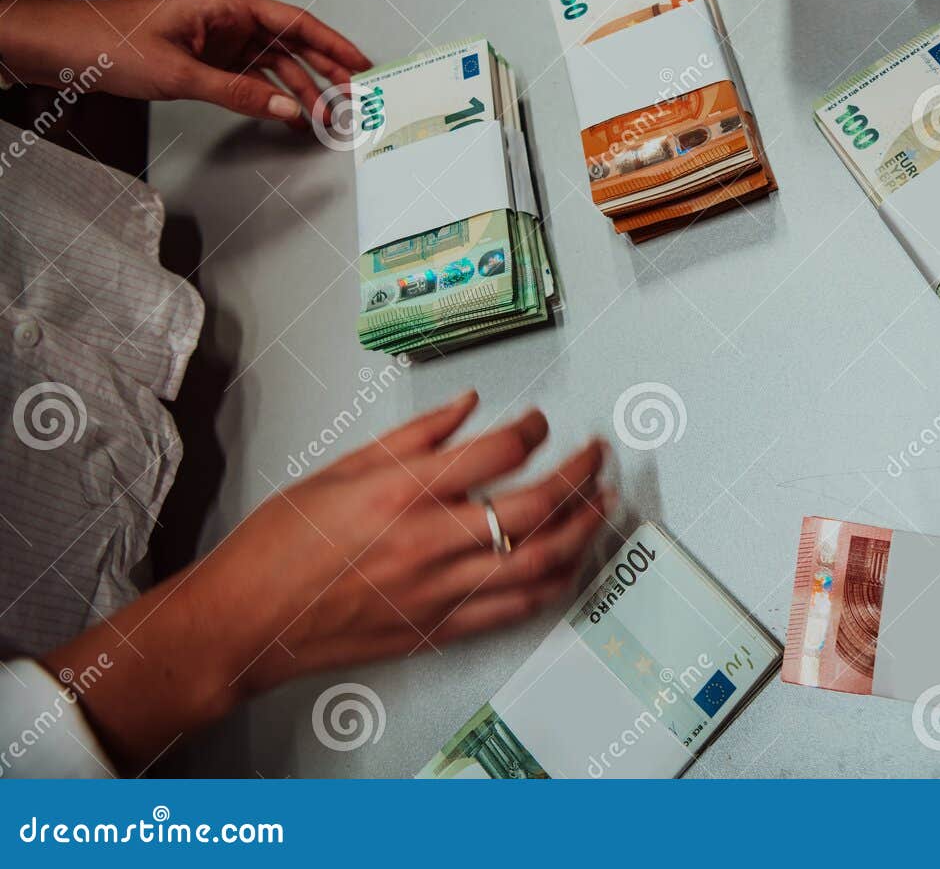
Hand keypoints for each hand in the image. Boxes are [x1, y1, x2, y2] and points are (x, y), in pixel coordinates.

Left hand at [0, 0, 370, 122]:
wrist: (62, 48)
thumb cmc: (108, 42)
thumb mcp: (179, 73)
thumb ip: (238, 93)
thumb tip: (286, 108)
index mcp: (225, 6)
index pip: (294, 22)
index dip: (332, 43)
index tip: (360, 62)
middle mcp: (227, 20)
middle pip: (291, 45)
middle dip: (324, 71)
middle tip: (352, 97)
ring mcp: (218, 42)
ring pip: (274, 65)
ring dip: (300, 90)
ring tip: (325, 117)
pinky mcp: (206, 62)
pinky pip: (251, 79)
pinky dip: (271, 97)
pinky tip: (287, 114)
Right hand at [46, 392, 614, 772]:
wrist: (244, 624)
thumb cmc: (277, 547)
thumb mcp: (338, 470)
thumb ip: (412, 436)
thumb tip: (466, 404)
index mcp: (401, 493)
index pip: (498, 451)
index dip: (534, 430)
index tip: (541, 422)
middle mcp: (428, 541)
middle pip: (537, 505)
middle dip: (581, 476)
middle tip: (596, 457)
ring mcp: (438, 590)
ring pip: (540, 561)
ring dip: (582, 530)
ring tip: (600, 506)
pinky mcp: (439, 628)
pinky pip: (515, 607)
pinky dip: (551, 582)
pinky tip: (566, 561)